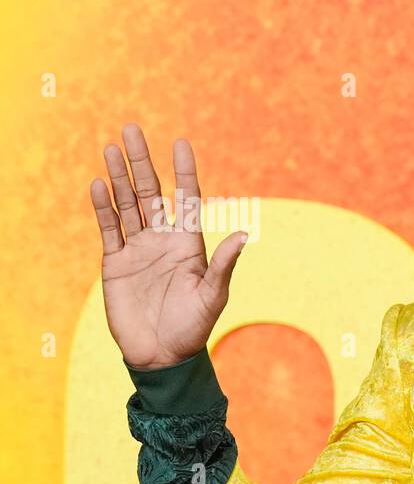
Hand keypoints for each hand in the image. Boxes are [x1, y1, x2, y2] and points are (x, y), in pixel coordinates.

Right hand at [91, 124, 247, 369]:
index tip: (181, 142)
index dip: (183, 171)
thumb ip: (224, 265)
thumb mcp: (213, 296)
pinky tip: (99, 184)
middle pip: (150, 192)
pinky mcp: (115, 263)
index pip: (186, 198)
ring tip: (111, 146)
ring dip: (119, 176)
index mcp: (189, 244)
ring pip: (127, 204)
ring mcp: (138, 249)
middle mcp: (163, 240)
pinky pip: (109, 228)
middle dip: (142, 161)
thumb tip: (244, 236)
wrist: (162, 355)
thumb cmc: (194, 327)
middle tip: (132, 128)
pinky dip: (104, 207)